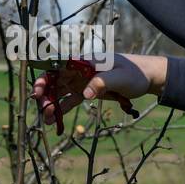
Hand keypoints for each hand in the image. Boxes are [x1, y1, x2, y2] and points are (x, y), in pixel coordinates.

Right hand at [32, 54, 165, 131]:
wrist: (146, 77)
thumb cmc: (134, 72)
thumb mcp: (120, 77)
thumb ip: (102, 82)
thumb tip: (85, 94)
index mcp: (85, 62)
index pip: (58, 66)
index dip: (45, 77)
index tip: (38, 91)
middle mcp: (79, 70)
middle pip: (54, 79)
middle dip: (45, 93)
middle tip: (43, 108)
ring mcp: (81, 81)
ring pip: (59, 91)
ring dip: (51, 103)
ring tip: (47, 119)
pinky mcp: (87, 91)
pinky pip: (69, 100)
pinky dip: (61, 109)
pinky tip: (54, 122)